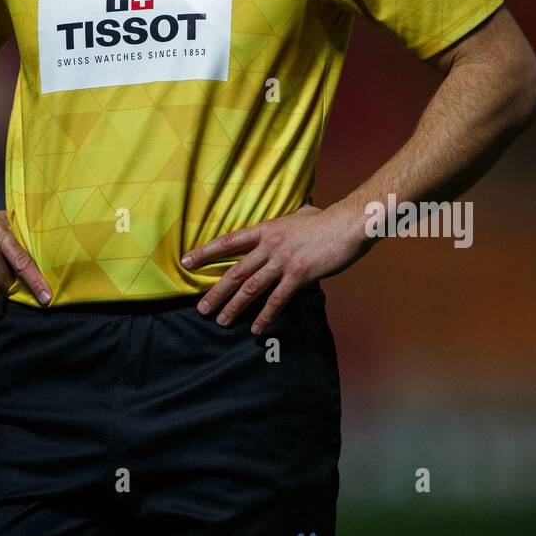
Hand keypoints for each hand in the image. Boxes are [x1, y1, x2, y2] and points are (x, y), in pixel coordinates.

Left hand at [181, 203, 371, 334]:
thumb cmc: (327, 219)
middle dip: (216, 291)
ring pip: (251, 287)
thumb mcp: (302, 212)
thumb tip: (297, 207)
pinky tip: (256, 329)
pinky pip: (277, 300)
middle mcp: (269, 245)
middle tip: (201, 308)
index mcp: (266, 229)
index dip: (205, 252)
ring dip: (234, 307)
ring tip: (221, 321)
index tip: (186, 262)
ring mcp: (283, 261)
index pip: (228, 242)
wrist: (349, 224)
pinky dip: (265, 316)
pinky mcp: (299, 275)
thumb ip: (291, 216)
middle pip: (235, 271)